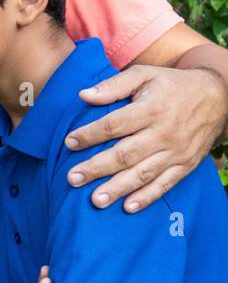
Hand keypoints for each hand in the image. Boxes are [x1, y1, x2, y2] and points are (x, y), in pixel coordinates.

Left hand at [65, 64, 227, 211]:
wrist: (217, 96)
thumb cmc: (172, 85)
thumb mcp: (144, 75)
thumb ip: (113, 85)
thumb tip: (83, 95)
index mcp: (151, 109)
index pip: (115, 125)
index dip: (90, 134)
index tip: (69, 142)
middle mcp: (164, 134)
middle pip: (125, 154)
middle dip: (97, 168)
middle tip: (72, 179)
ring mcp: (176, 152)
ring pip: (143, 174)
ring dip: (118, 188)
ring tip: (95, 200)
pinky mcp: (186, 165)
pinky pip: (165, 184)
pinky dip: (147, 197)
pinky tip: (128, 207)